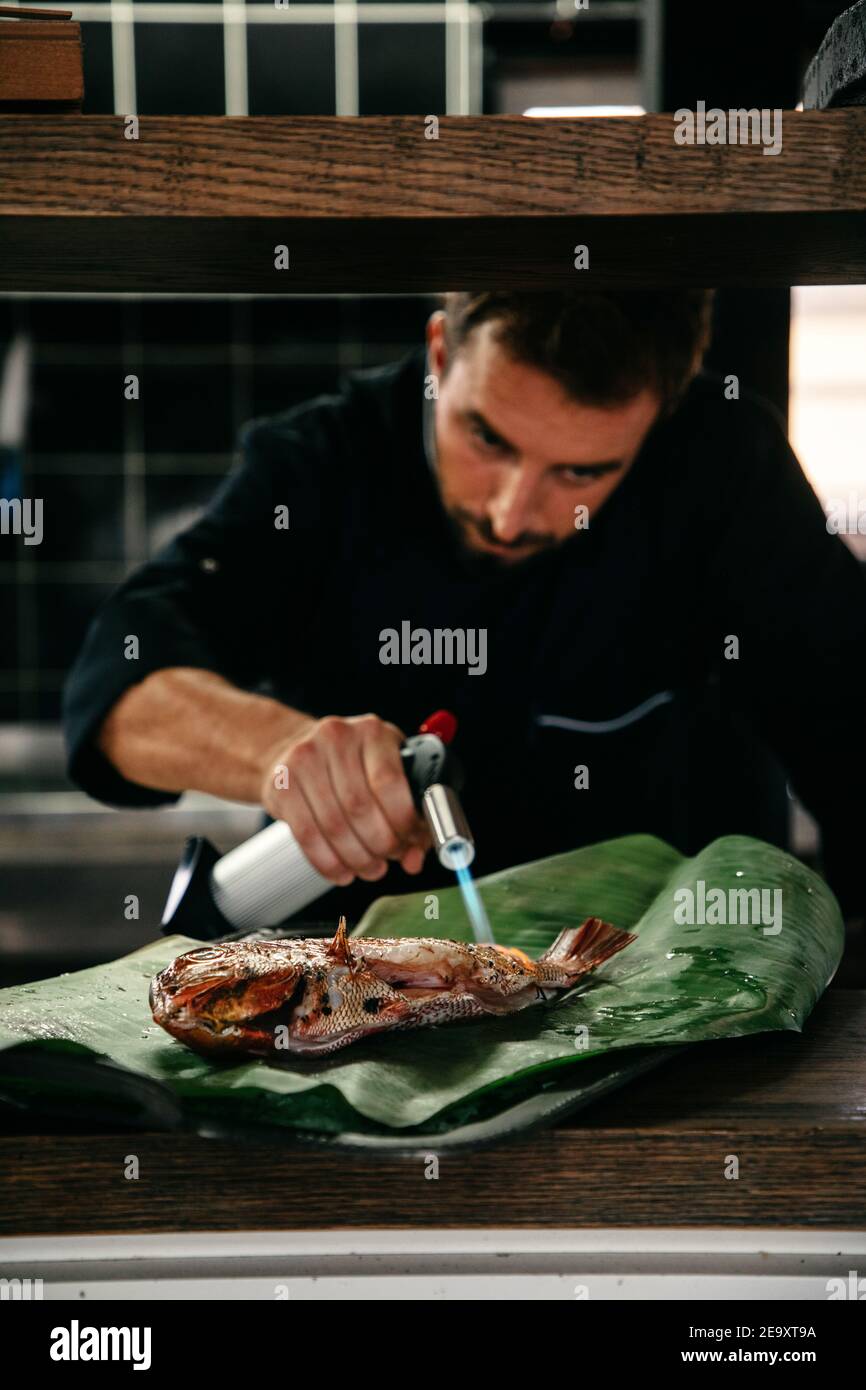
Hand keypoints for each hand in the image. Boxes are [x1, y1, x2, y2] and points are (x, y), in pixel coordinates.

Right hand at [259, 714, 429, 885]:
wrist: (294, 748)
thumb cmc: (351, 765)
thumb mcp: (387, 773)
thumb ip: (409, 815)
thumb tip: (415, 859)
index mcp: (373, 732)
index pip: (390, 782)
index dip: (403, 821)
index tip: (408, 842)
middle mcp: (337, 737)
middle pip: (360, 807)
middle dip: (379, 845)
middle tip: (387, 861)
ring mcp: (304, 758)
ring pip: (334, 825)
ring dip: (356, 858)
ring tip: (368, 869)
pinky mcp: (281, 784)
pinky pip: (307, 834)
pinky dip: (327, 862)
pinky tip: (341, 871)